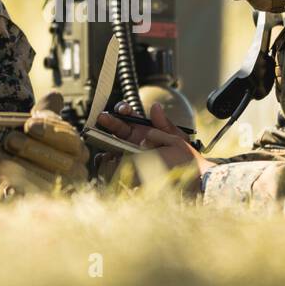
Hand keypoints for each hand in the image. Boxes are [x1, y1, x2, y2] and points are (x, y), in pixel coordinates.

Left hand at [0, 92, 89, 191]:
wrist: (22, 177)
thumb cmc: (34, 148)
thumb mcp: (41, 128)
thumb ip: (48, 111)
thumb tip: (55, 95)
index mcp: (79, 151)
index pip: (72, 140)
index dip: (50, 131)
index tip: (29, 124)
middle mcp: (79, 172)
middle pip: (63, 162)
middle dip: (34, 149)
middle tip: (10, 140)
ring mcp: (67, 193)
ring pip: (51, 180)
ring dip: (23, 167)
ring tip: (2, 156)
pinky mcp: (51, 207)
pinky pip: (39, 199)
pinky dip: (21, 187)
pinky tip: (5, 178)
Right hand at [97, 101, 212, 184]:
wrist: (185, 179)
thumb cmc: (182, 157)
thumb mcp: (176, 139)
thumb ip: (165, 124)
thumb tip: (155, 106)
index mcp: (143, 130)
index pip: (129, 116)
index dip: (123, 110)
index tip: (122, 110)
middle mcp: (132, 140)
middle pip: (116, 127)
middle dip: (109, 120)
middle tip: (102, 117)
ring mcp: (126, 155)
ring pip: (109, 144)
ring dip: (103, 139)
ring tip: (100, 136)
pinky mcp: (123, 169)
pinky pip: (109, 164)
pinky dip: (104, 160)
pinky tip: (105, 157)